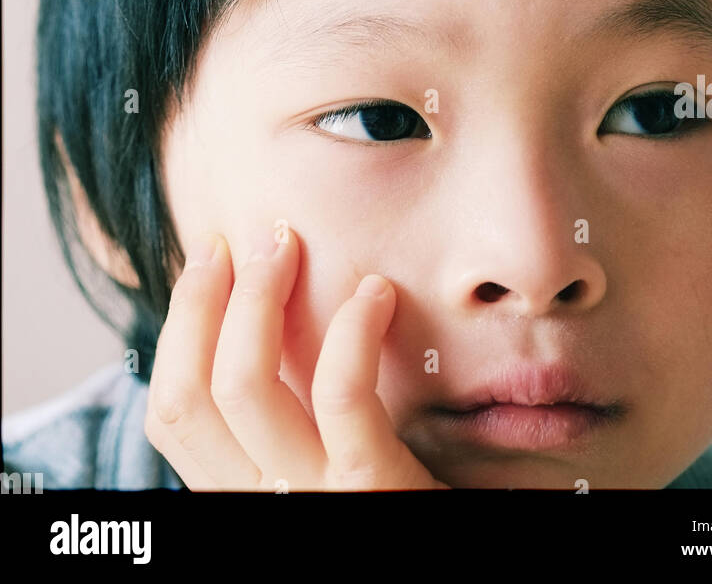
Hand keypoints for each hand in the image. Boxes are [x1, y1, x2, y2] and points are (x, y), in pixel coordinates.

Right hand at [144, 229, 448, 490]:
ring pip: (245, 384)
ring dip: (260, 296)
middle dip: (207, 297)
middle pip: (194, 393)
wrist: (463, 553)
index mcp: (243, 492)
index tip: (211, 257)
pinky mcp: (373, 489)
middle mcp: (261, 504)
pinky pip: (340, 394)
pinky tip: (377, 292)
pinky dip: (352, 329)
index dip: (181, 324)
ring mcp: (311, 500)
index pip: (171, 412)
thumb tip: (256, 310)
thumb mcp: (325, 457)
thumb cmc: (400, 490)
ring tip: (292, 244)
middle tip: (255, 237)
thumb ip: (289, 414)